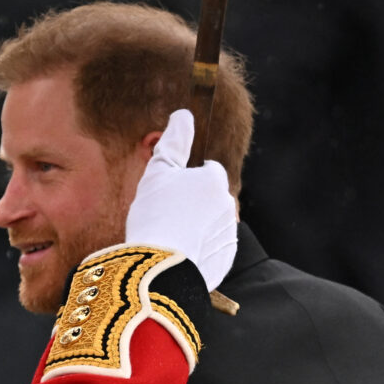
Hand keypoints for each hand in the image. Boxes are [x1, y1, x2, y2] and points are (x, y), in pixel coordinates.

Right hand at [124, 109, 237, 289]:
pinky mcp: (224, 260)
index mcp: (214, 180)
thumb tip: (183, 115)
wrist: (160, 268)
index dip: (185, 179)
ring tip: (167, 239)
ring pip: (209, 224)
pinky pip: (210, 250)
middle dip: (192, 204)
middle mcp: (228, 205)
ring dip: (194, 228)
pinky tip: (175, 255)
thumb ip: (173, 143)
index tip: (167, 193)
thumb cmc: (156, 215)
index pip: (206, 170)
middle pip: (209, 198)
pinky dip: (196, 251)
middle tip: (163, 216)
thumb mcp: (157, 173)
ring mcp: (228, 234)